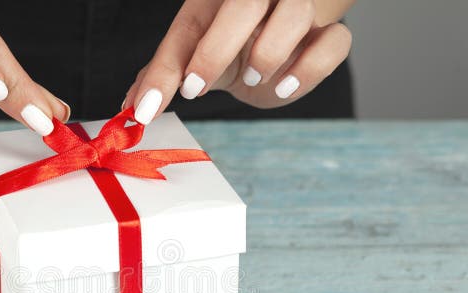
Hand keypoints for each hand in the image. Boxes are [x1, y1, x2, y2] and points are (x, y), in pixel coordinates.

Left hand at [123, 0, 352, 123]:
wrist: (279, 48)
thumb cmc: (229, 48)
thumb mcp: (192, 57)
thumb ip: (162, 76)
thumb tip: (131, 107)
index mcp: (215, 1)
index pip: (188, 28)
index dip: (166, 67)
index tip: (150, 106)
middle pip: (245, 3)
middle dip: (215, 49)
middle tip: (195, 88)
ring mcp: (298, 12)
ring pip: (295, 14)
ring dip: (268, 53)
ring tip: (251, 80)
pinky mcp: (329, 35)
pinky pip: (336, 42)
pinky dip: (311, 68)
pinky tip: (284, 88)